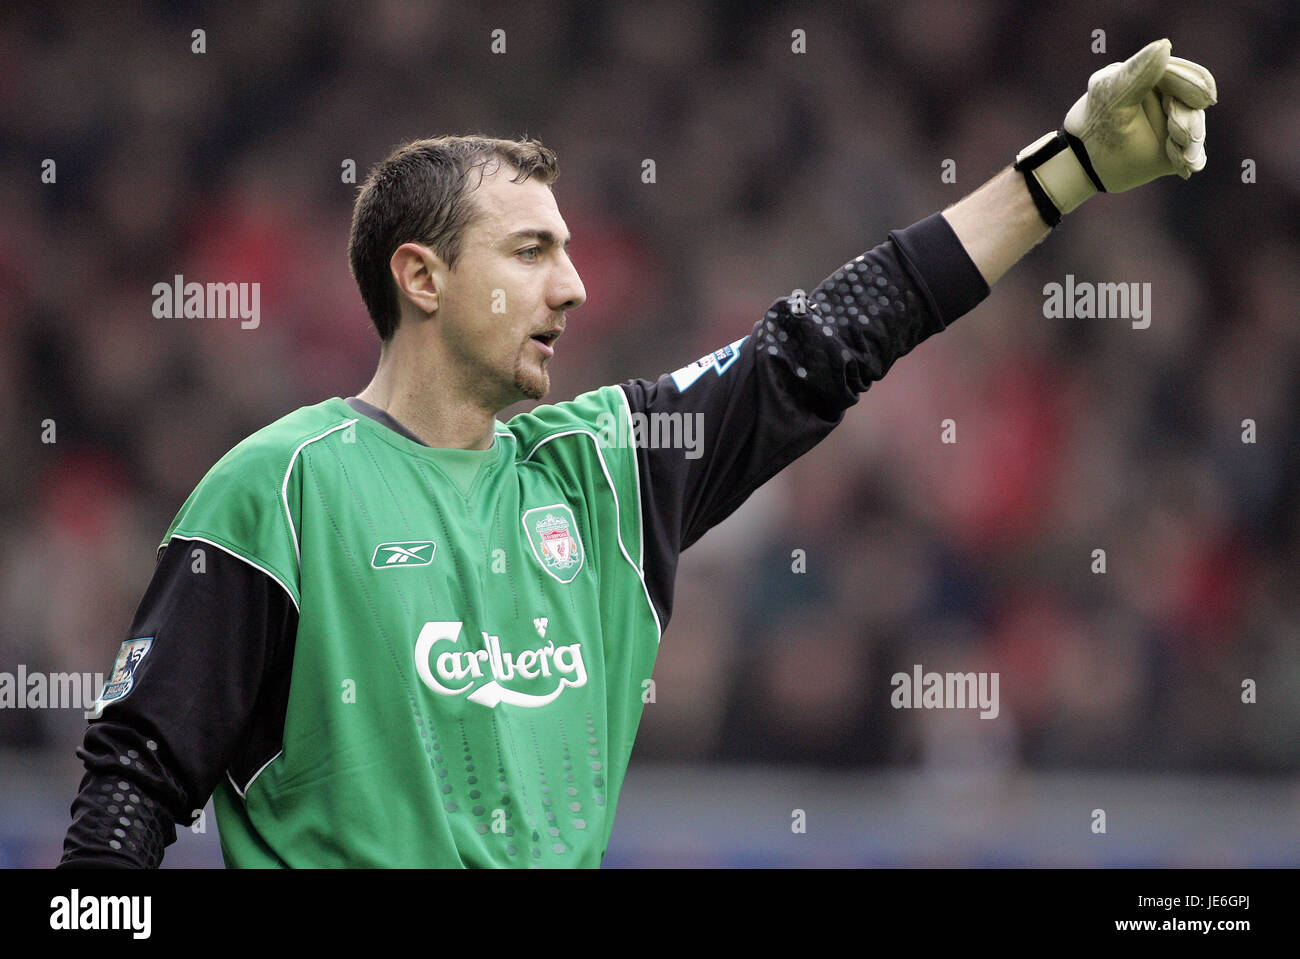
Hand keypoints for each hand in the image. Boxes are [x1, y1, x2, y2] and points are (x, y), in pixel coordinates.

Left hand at [1015, 39, 1217, 221]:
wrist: (1085, 164)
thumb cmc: (1095, 123)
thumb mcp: (1112, 97)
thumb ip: (1137, 74)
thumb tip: (1164, 45)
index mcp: (1155, 78)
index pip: (1184, 76)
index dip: (1194, 85)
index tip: (1206, 97)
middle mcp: (1169, 99)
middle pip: (1193, 105)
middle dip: (1188, 120)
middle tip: (1182, 135)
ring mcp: (1174, 125)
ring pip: (1196, 129)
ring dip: (1189, 142)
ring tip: (1181, 156)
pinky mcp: (1175, 152)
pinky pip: (1193, 155)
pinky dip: (1190, 159)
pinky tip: (1185, 166)